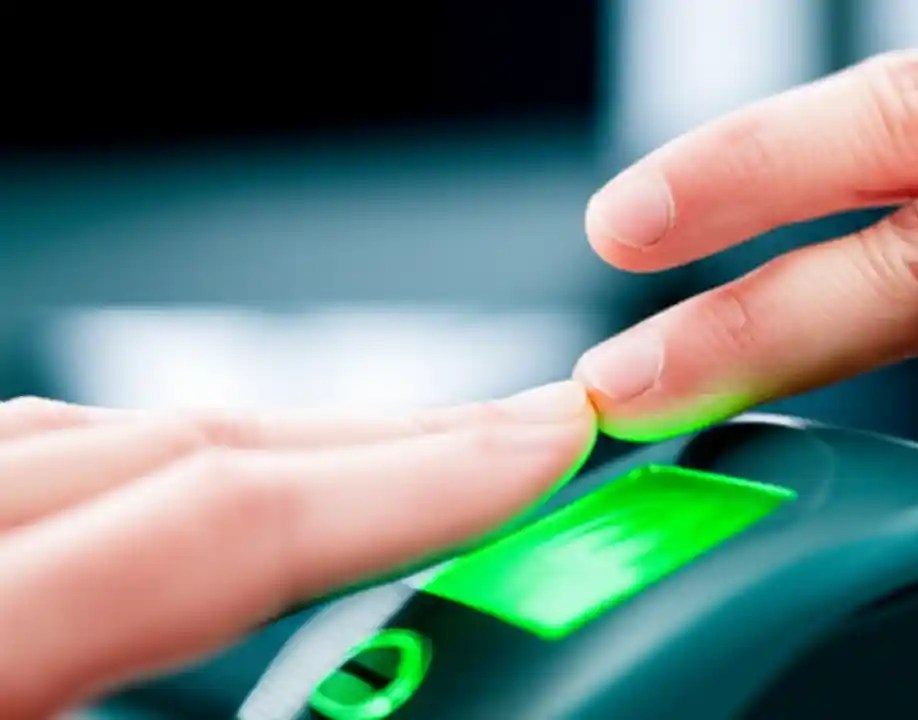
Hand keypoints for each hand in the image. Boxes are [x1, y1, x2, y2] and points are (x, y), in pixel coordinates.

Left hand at [0, 384, 594, 717]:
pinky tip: (257, 488)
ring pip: (97, 437)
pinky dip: (178, 469)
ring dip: (287, 445)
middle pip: (159, 448)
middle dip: (377, 438)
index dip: (405, 483)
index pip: (202, 527)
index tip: (541, 449)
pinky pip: (45, 475)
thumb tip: (391, 706)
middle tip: (525, 431)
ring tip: (422, 456)